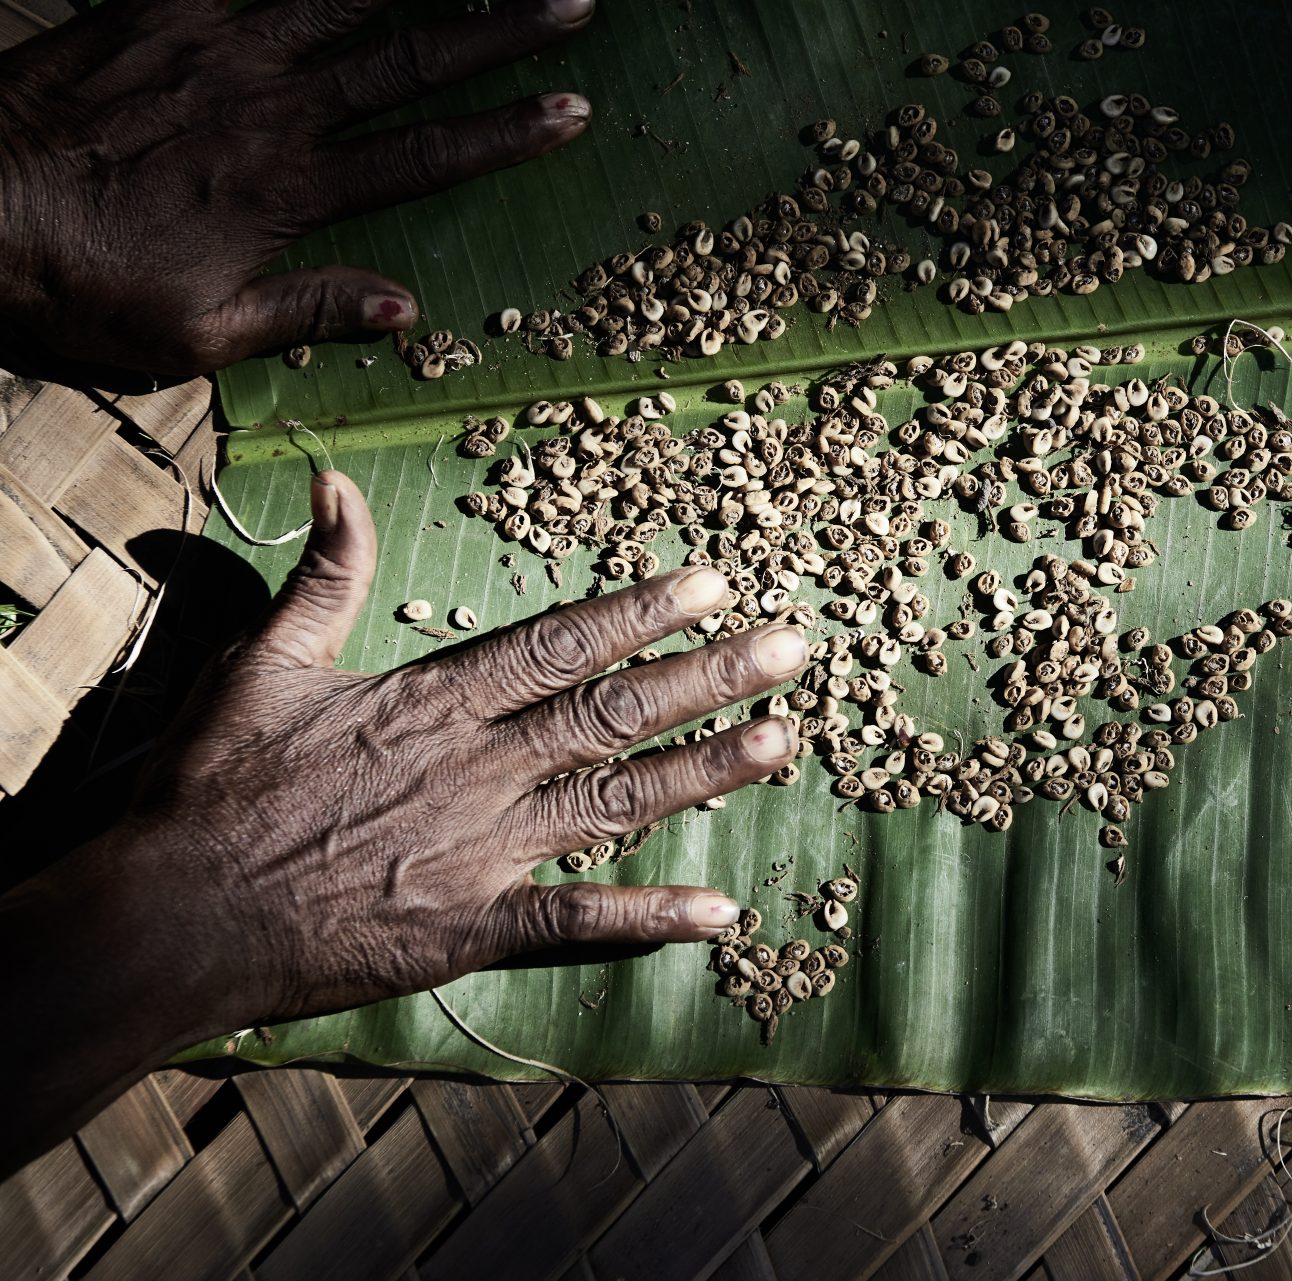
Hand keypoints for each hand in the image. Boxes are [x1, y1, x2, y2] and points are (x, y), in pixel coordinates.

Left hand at [0, 0, 596, 385]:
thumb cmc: (71, 284)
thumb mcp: (192, 335)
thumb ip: (304, 310)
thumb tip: (406, 308)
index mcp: (286, 190)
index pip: (424, 154)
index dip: (505, 132)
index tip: (572, 111)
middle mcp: (266, 105)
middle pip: (408, 59)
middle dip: (500, 30)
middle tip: (572, 4)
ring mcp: (212, 44)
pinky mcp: (156, 9)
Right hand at [0, 471, 802, 1167]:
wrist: (171, 914)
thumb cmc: (211, 787)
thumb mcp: (262, 662)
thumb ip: (323, 576)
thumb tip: (338, 483)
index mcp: (434, 704)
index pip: (560, 645)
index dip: (643, 613)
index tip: (714, 584)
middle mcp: (476, 769)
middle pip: (614, 714)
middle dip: (711, 677)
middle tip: (795, 649)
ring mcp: (480, 850)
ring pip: (616, 804)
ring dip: (706, 773)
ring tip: (784, 744)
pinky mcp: (469, 928)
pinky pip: (576, 923)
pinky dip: (649, 919)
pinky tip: (721, 913)